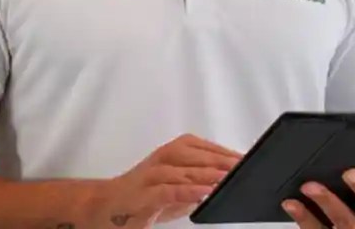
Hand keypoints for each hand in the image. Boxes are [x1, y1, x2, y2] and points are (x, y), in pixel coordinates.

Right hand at [81, 133, 241, 227]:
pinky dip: (186, 190)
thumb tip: (230, 181)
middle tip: (243, 167)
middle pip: (193, 155)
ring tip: (227, 178)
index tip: (247, 158)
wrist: (107, 207)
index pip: (201, 146)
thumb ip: (201, 182)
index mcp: (170, 152)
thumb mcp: (178, 187)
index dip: (224, 151)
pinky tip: (202, 192)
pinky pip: (167, 190)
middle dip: (220, 161)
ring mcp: (150, 176)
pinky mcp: (143, 195)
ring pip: (181, 170)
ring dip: (205, 173)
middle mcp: (161, 159)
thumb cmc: (145, 196)